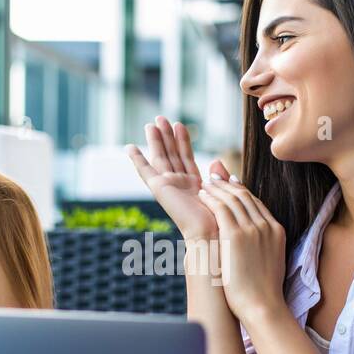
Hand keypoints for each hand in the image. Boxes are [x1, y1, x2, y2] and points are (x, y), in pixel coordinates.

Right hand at [125, 116, 228, 239]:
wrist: (211, 235)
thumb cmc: (221, 221)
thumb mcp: (223, 191)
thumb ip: (218, 174)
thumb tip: (217, 160)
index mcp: (195, 185)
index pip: (186, 158)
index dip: (183, 141)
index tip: (179, 124)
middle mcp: (180, 184)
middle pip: (171, 154)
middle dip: (166, 135)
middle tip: (160, 117)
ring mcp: (169, 186)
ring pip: (161, 156)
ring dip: (157, 139)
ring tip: (153, 121)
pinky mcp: (159, 189)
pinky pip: (145, 171)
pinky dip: (137, 159)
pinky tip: (129, 147)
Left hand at [197, 176, 287, 324]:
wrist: (262, 305)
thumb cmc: (261, 292)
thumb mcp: (268, 262)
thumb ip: (260, 246)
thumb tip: (248, 245)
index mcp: (276, 230)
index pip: (256, 202)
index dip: (240, 190)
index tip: (229, 183)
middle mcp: (266, 225)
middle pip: (244, 196)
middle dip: (227, 183)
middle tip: (213, 176)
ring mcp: (252, 229)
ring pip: (232, 199)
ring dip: (217, 188)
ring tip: (204, 184)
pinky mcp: (236, 235)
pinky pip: (221, 208)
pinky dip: (211, 199)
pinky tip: (201, 195)